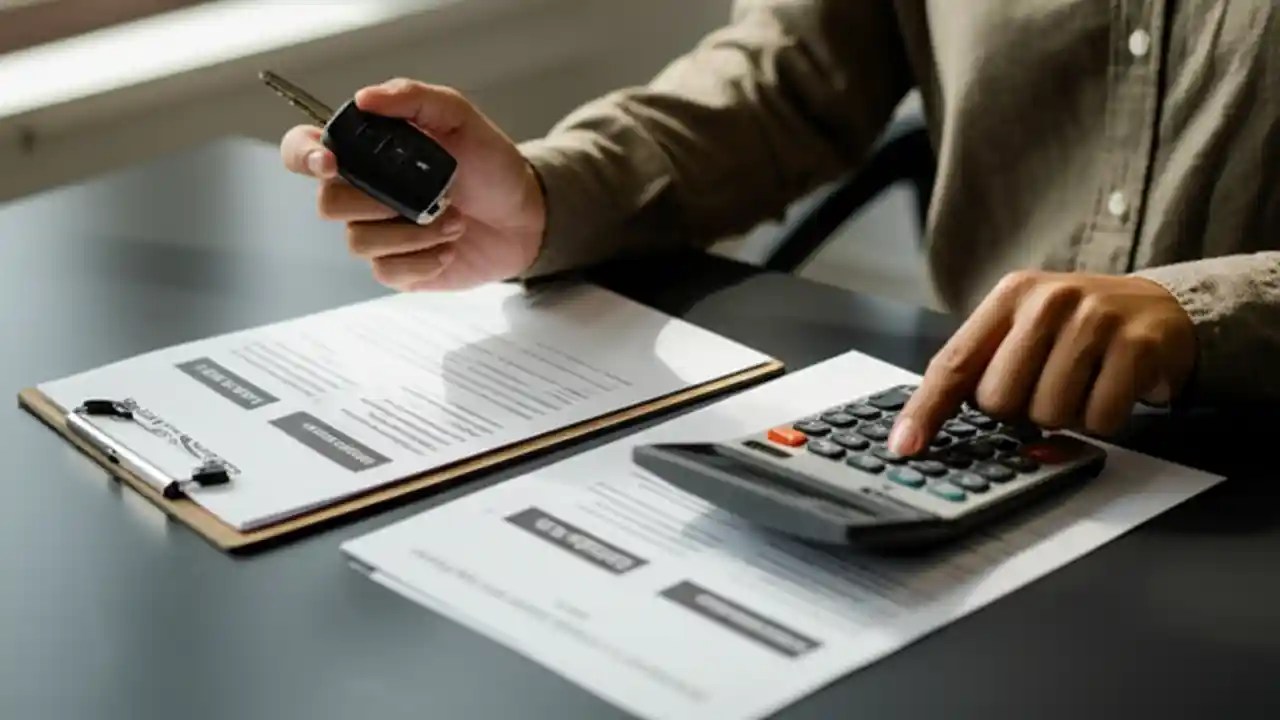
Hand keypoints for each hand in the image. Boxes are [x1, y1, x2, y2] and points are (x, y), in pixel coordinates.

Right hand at [279, 78, 545, 290]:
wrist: (523, 215)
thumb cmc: (489, 163)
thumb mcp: (459, 117)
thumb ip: (413, 98)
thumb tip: (364, 98)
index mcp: (366, 152)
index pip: (302, 150)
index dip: (303, 156)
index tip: (331, 163)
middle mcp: (363, 192)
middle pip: (329, 203)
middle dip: (379, 203)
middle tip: (431, 197)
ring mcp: (377, 233)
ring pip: (358, 242)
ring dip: (412, 233)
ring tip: (454, 220)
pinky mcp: (397, 268)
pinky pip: (386, 272)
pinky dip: (422, 261)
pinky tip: (448, 248)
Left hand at [888, 271, 1196, 454]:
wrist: (1162, 309)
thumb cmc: (1079, 328)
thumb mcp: (1025, 328)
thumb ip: (983, 367)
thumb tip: (935, 427)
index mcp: (1010, 296)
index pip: (954, 363)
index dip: (926, 410)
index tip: (905, 446)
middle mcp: (1049, 301)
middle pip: (999, 400)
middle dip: (1019, 411)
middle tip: (1046, 386)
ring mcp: (1096, 320)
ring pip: (1049, 415)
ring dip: (1065, 417)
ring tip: (1082, 384)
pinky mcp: (1137, 346)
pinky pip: (1099, 419)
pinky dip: (1103, 420)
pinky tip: (1112, 389)